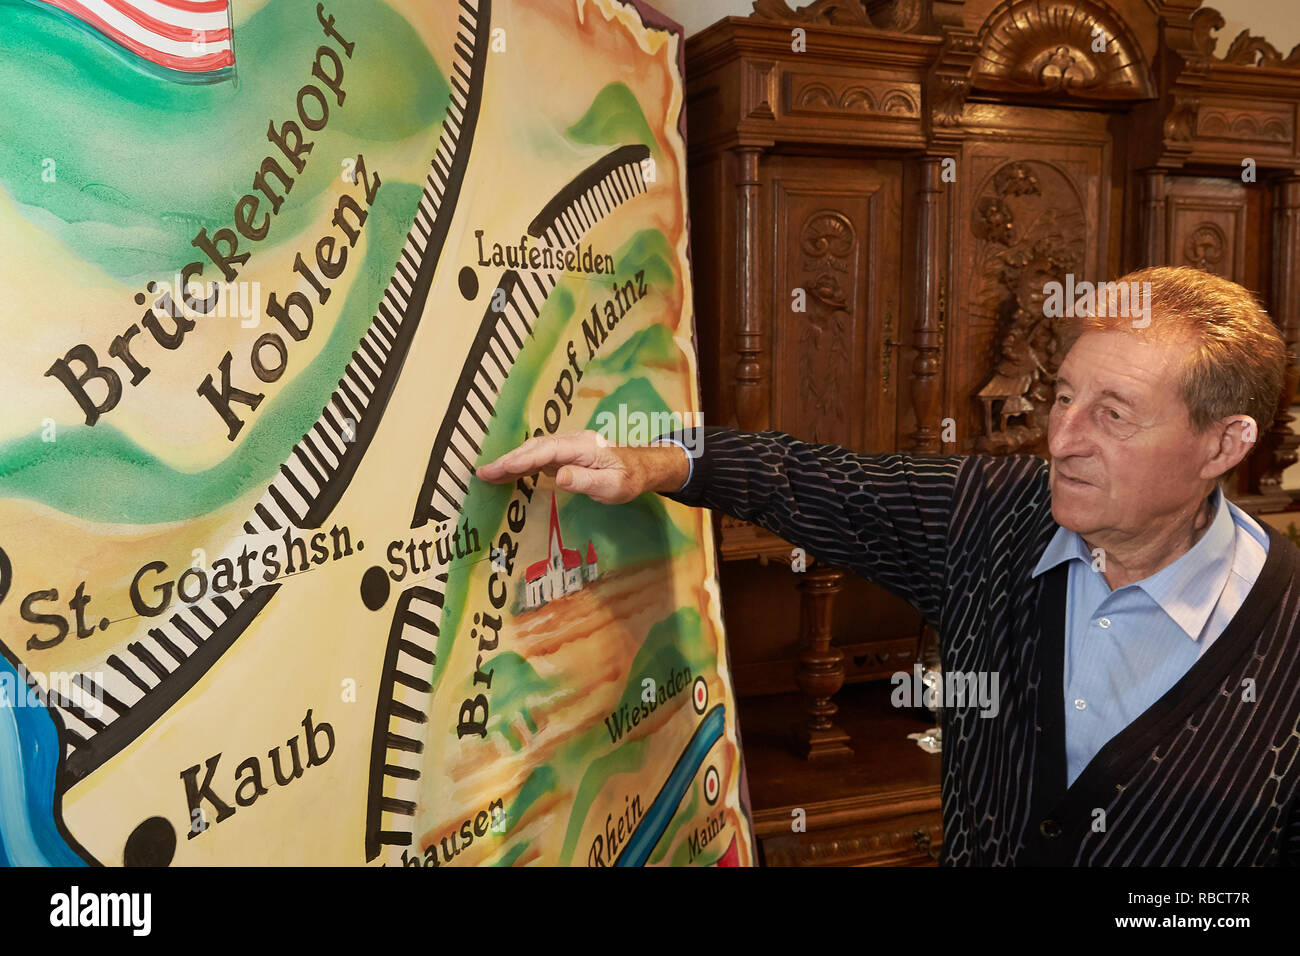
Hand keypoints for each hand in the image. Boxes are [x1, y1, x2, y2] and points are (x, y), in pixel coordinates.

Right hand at [475, 430, 688, 504]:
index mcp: (582, 446)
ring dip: (512, 461)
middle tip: (482, 473)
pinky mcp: (568, 453)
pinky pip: (541, 456)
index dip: (519, 460)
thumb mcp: (612, 486)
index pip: (545, 451)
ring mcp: (569, 446)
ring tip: (488, 474)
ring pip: (535, 450)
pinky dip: (523, 464)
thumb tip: (557, 475)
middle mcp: (572, 441)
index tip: (498, 469)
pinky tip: (509, 473)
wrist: (644, 467)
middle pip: (534, 447)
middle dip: (508, 459)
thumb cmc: (629, 478)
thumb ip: (585, 481)